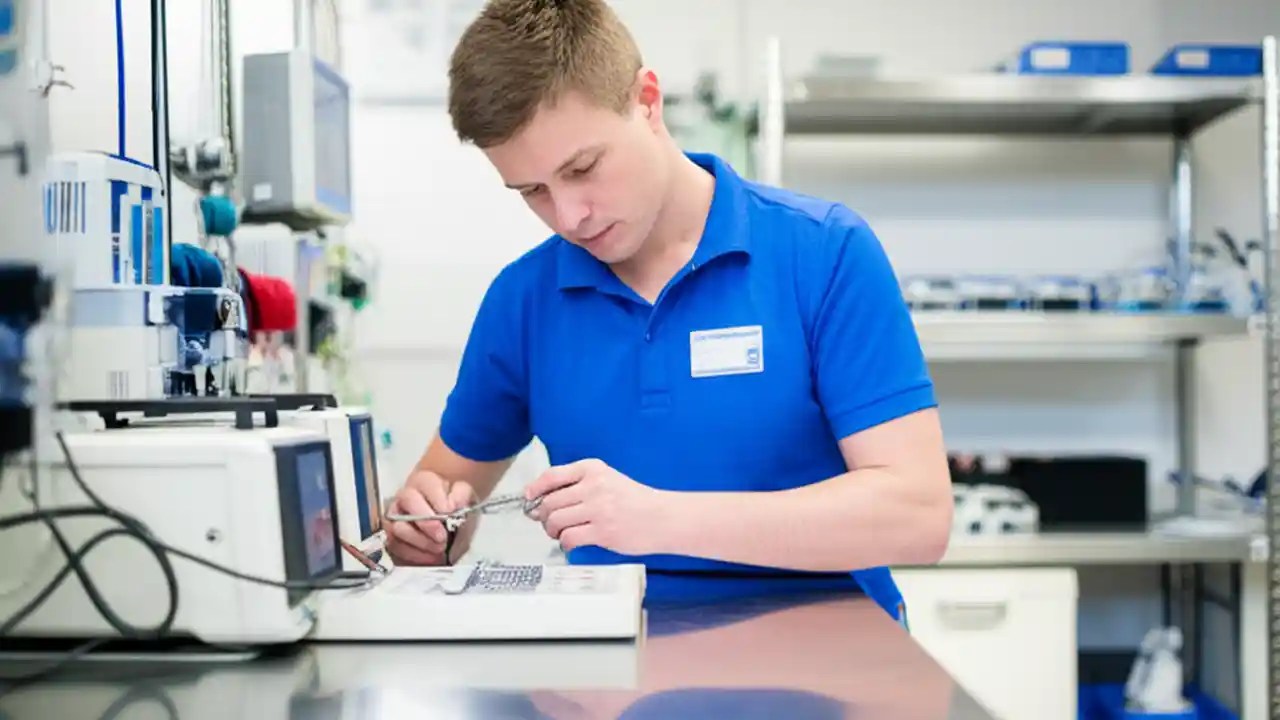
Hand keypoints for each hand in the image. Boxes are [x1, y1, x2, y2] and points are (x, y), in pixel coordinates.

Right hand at [384, 470, 476, 565]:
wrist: (443, 517)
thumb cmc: (452, 505)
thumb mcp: (463, 495)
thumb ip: (461, 495)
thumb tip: (454, 504)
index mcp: (423, 482)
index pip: (426, 485)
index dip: (438, 500)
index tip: (449, 512)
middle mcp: (404, 498)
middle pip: (408, 504)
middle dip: (426, 523)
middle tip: (443, 537)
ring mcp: (395, 519)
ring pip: (397, 529)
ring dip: (420, 542)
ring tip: (439, 549)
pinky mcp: (392, 539)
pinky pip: (396, 548)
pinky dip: (415, 555)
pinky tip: (432, 557)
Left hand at [525, 459, 670, 555]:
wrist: (664, 517)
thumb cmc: (636, 501)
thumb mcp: (608, 481)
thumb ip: (579, 486)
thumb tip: (543, 501)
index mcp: (593, 469)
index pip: (552, 475)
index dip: (535, 488)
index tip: (529, 497)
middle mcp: (594, 486)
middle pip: (550, 501)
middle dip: (543, 516)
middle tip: (549, 522)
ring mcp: (598, 509)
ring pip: (556, 520)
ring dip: (553, 531)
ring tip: (561, 533)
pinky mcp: (602, 531)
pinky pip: (569, 538)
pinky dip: (565, 543)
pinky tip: (572, 543)